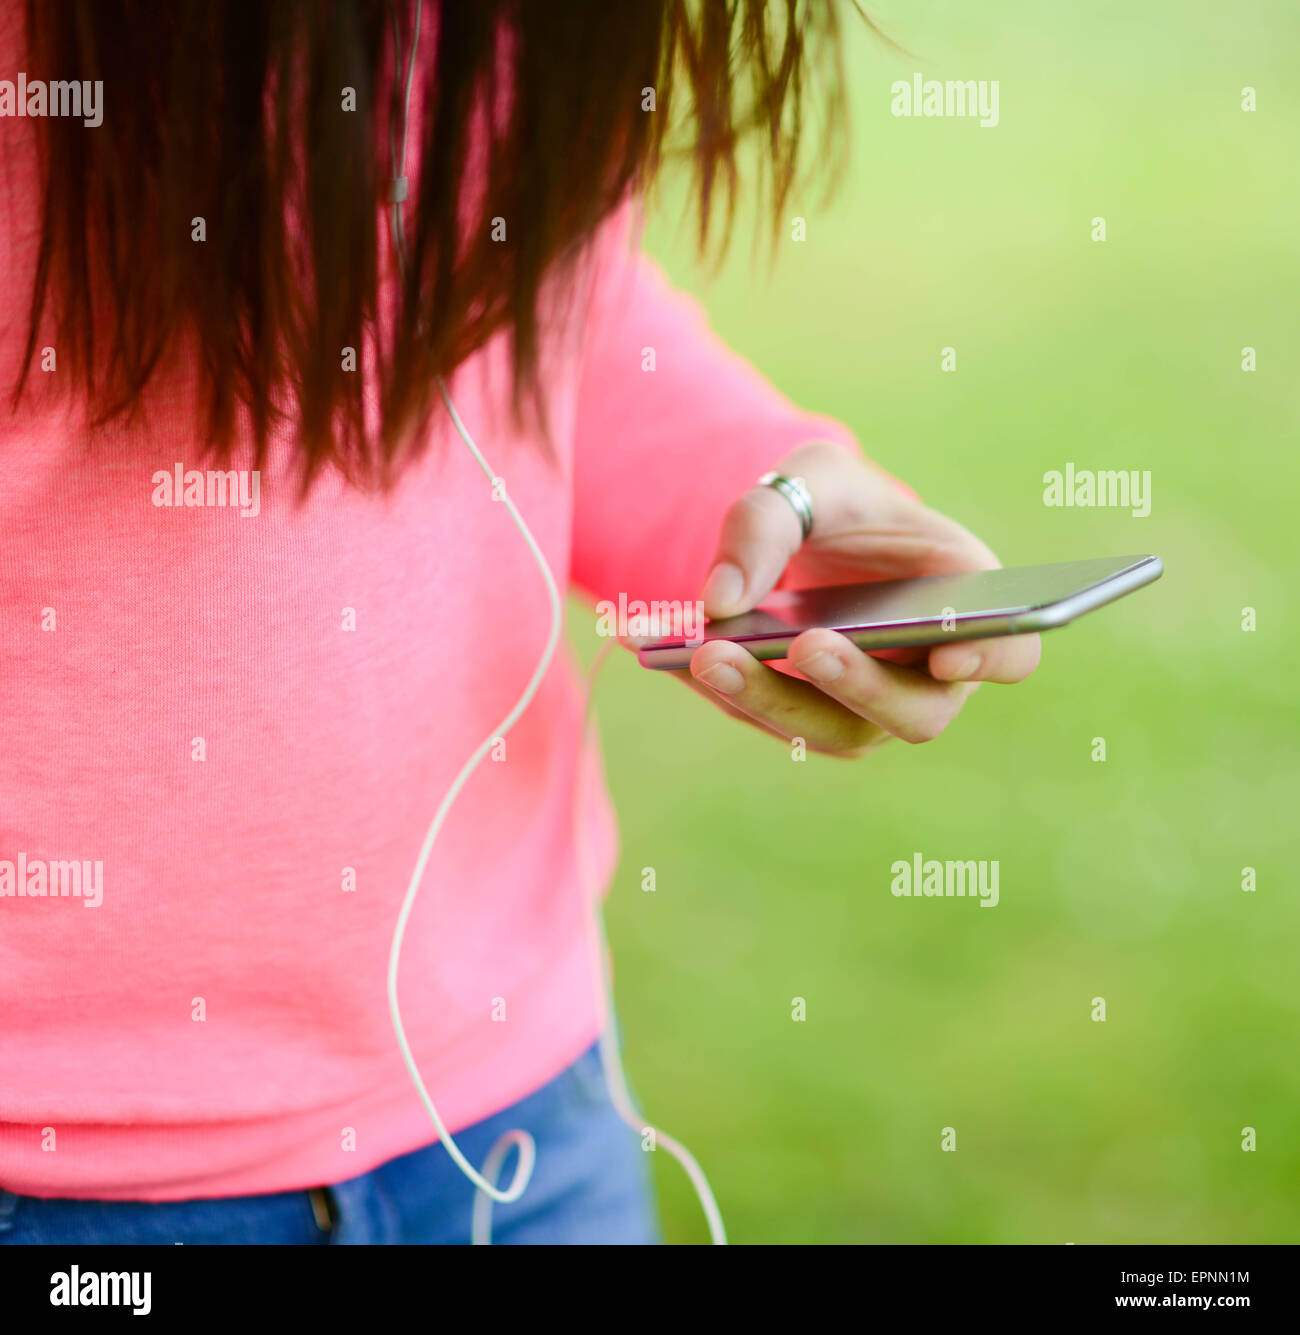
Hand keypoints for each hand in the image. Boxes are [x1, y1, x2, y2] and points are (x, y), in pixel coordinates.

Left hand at [630, 441, 1040, 756]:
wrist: (808, 530)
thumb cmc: (834, 501)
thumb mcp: (807, 480)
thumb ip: (766, 524)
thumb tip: (718, 603)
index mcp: (966, 599)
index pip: (1011, 652)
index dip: (992, 660)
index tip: (947, 654)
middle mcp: (931, 670)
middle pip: (914, 712)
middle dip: (856, 684)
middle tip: (802, 645)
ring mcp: (874, 703)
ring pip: (833, 730)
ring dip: (768, 698)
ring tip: (701, 651)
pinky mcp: (812, 714)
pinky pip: (771, 717)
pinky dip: (719, 687)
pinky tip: (663, 651)